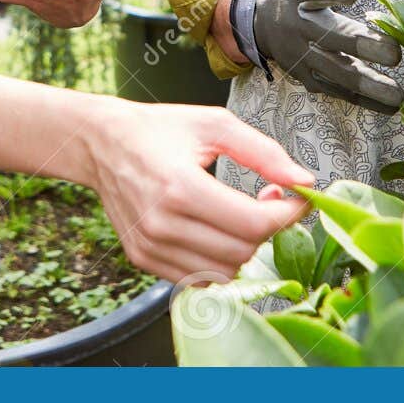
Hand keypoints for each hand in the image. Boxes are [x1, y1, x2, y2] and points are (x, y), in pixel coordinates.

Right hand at [80, 98, 313, 282]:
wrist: (100, 143)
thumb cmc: (157, 129)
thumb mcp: (214, 124)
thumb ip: (264, 152)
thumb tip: (304, 180)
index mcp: (179, 186)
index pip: (252, 224)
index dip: (287, 214)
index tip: (298, 199)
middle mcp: (162, 224)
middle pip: (242, 252)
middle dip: (268, 228)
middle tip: (269, 198)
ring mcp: (150, 246)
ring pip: (224, 272)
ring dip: (245, 247)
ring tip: (240, 213)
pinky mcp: (144, 258)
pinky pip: (199, 278)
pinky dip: (218, 260)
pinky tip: (216, 230)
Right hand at [230, 0, 403, 113]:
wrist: (258, 23)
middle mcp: (297, 25)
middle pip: (329, 36)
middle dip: (361, 46)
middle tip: (394, 54)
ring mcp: (300, 56)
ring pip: (335, 72)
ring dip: (367, 84)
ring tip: (398, 94)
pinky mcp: (307, 79)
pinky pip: (338, 92)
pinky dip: (364, 101)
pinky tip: (391, 105)